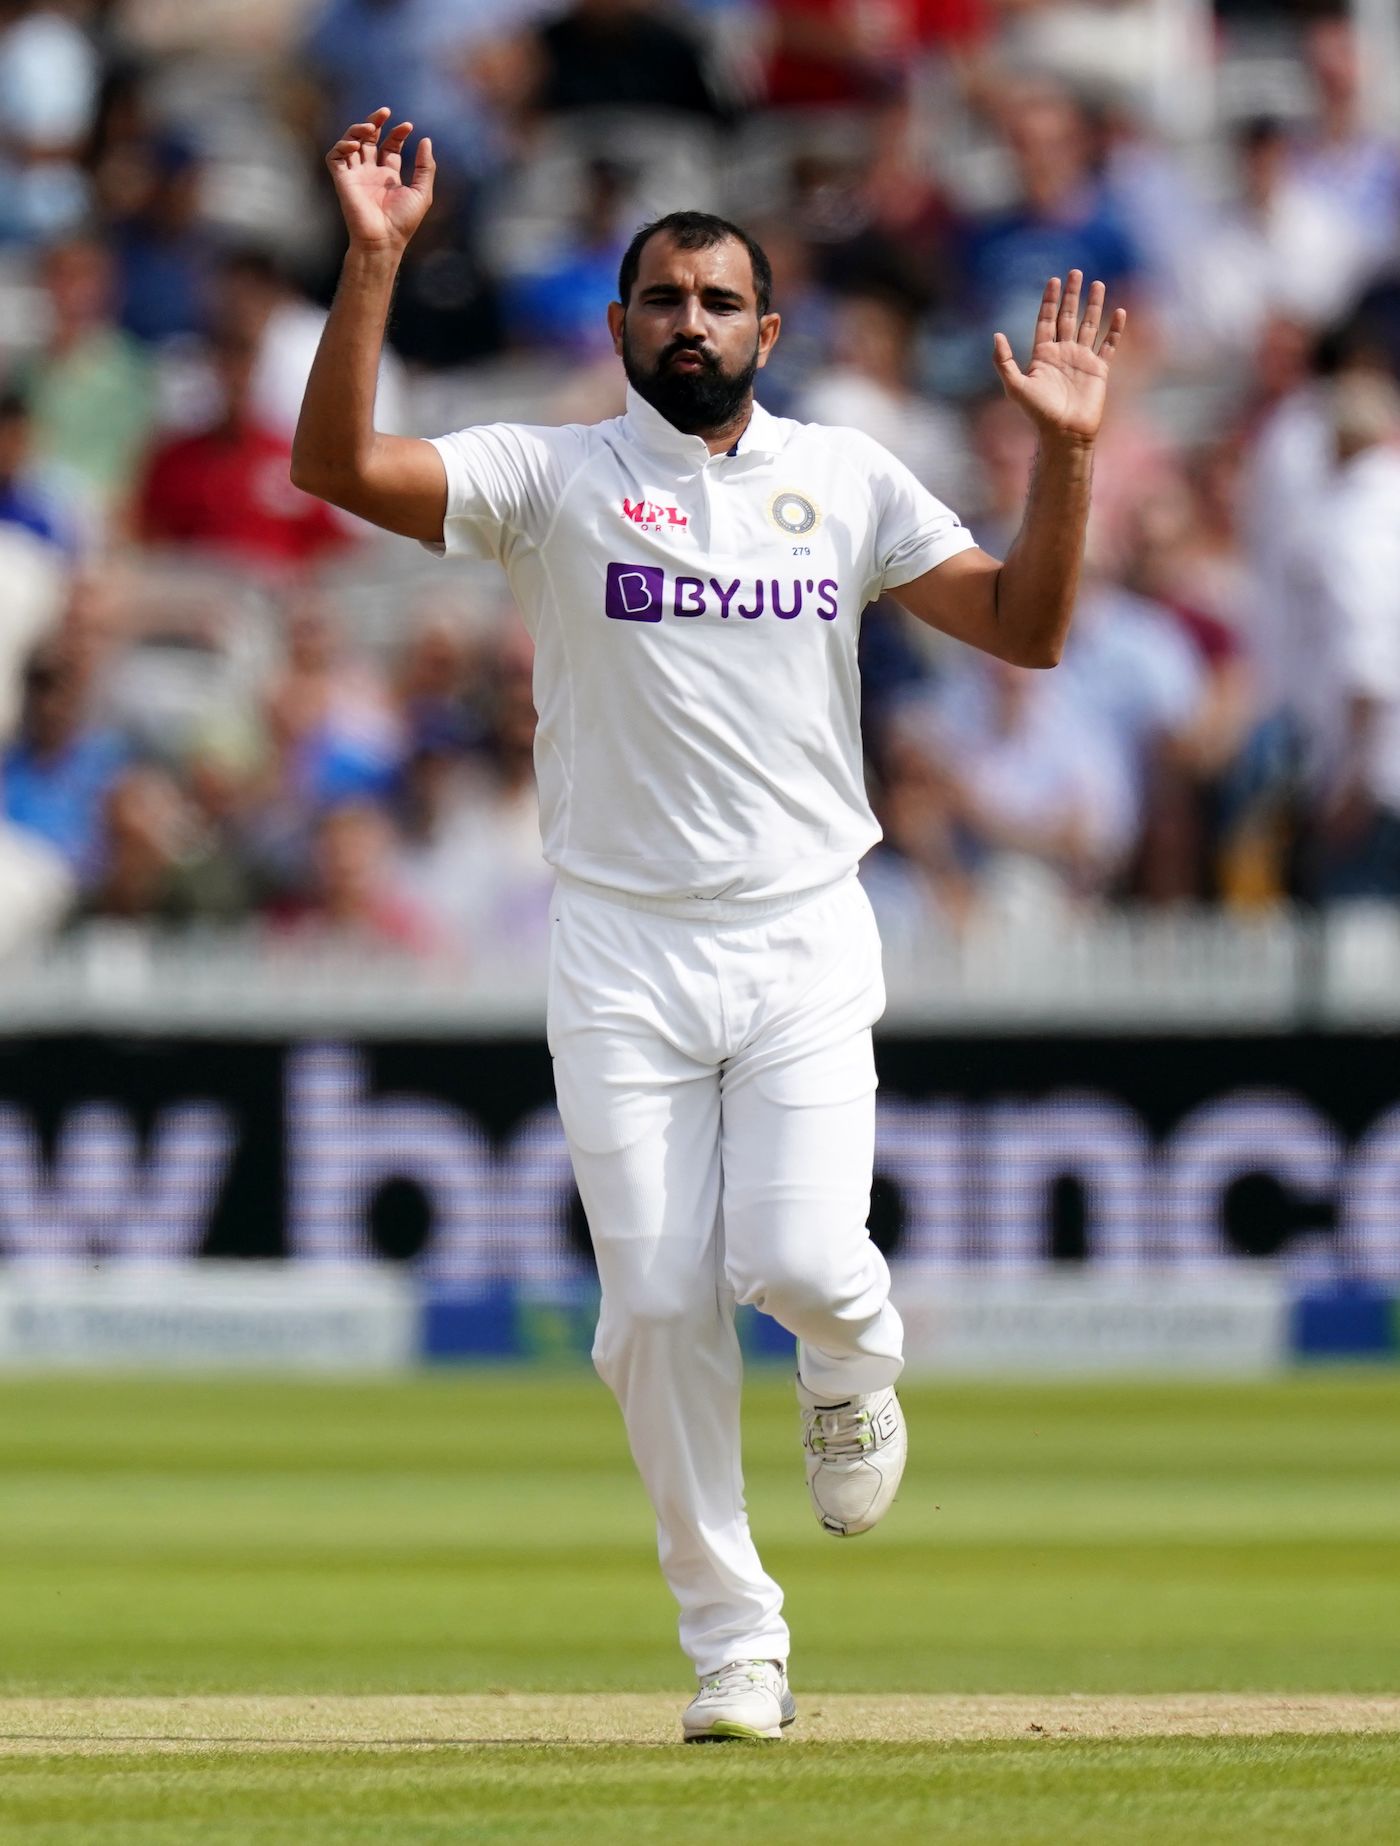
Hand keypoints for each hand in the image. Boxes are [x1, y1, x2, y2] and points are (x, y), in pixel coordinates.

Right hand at [327, 106, 434, 255]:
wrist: (384, 240)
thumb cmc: (403, 221)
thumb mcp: (422, 192)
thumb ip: (426, 167)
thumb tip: (426, 141)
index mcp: (389, 176)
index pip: (390, 147)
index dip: (397, 134)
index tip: (408, 126)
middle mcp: (371, 173)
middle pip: (370, 140)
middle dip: (376, 123)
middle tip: (385, 112)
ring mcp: (356, 175)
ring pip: (351, 143)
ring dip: (358, 129)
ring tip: (371, 126)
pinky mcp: (342, 180)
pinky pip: (335, 156)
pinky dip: (342, 146)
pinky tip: (355, 145)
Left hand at [993, 271, 1125, 444]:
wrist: (1065, 432)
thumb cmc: (1039, 413)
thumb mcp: (1016, 387)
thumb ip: (1004, 362)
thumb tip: (996, 335)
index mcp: (1043, 355)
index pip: (1046, 320)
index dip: (1050, 301)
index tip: (1053, 280)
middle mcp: (1063, 353)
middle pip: (1068, 317)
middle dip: (1072, 295)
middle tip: (1076, 272)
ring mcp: (1081, 360)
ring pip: (1089, 325)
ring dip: (1093, 305)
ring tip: (1098, 284)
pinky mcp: (1098, 370)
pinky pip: (1108, 345)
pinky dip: (1114, 330)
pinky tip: (1119, 312)